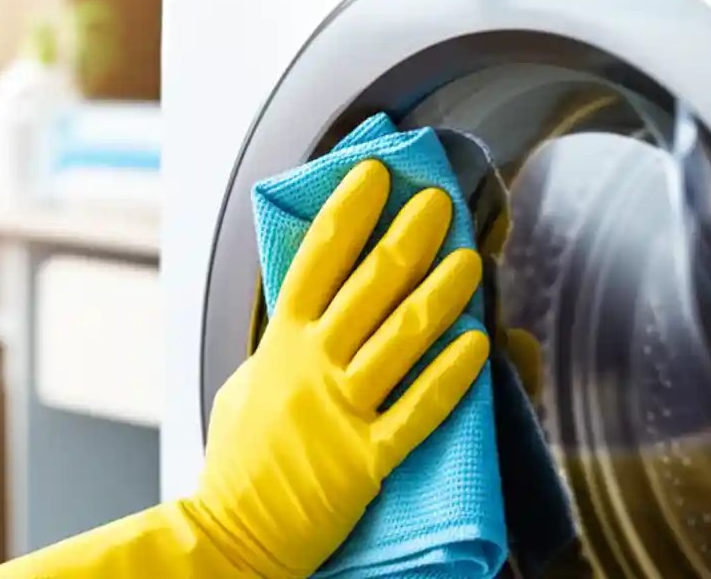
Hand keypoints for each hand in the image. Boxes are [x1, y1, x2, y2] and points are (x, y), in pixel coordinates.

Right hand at [182, 160, 489, 577]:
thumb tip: (313, 314)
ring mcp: (339, 411)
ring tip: (470, 260)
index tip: (374, 174)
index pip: (314, 261)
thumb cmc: (240, 464)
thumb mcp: (248, 386)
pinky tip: (479, 343)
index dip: (346, 212)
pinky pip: (417, 409)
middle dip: (406, 237)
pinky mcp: (365, 459)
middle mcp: (309, 367)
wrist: (231, 537)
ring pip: (399, 338)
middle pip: (366, 287)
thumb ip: (283, 346)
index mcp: (278, 345)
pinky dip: (449, 375)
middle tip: (439, 204)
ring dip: (439, 293)